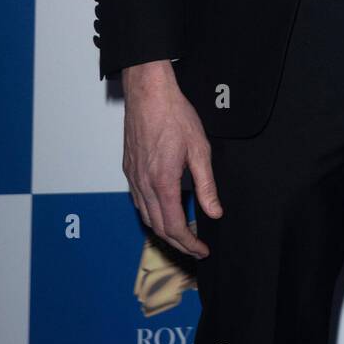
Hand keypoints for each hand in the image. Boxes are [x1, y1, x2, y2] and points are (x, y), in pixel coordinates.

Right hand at [122, 60, 222, 257]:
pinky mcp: (128, 169)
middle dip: (177, 243)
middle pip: (158, 227)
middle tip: (195, 248)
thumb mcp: (200, 149)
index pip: (174, 226)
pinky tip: (163, 210)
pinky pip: (138, 201)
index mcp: (162, 182)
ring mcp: (133, 177)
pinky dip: (152, 214)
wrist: (148, 93)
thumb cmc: (174, 115)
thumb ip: (207, 185)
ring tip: (182, 234)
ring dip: (163, 231)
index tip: (202, 250)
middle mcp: (143, 184)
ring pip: (145, 217)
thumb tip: (214, 211)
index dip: (189, 243)